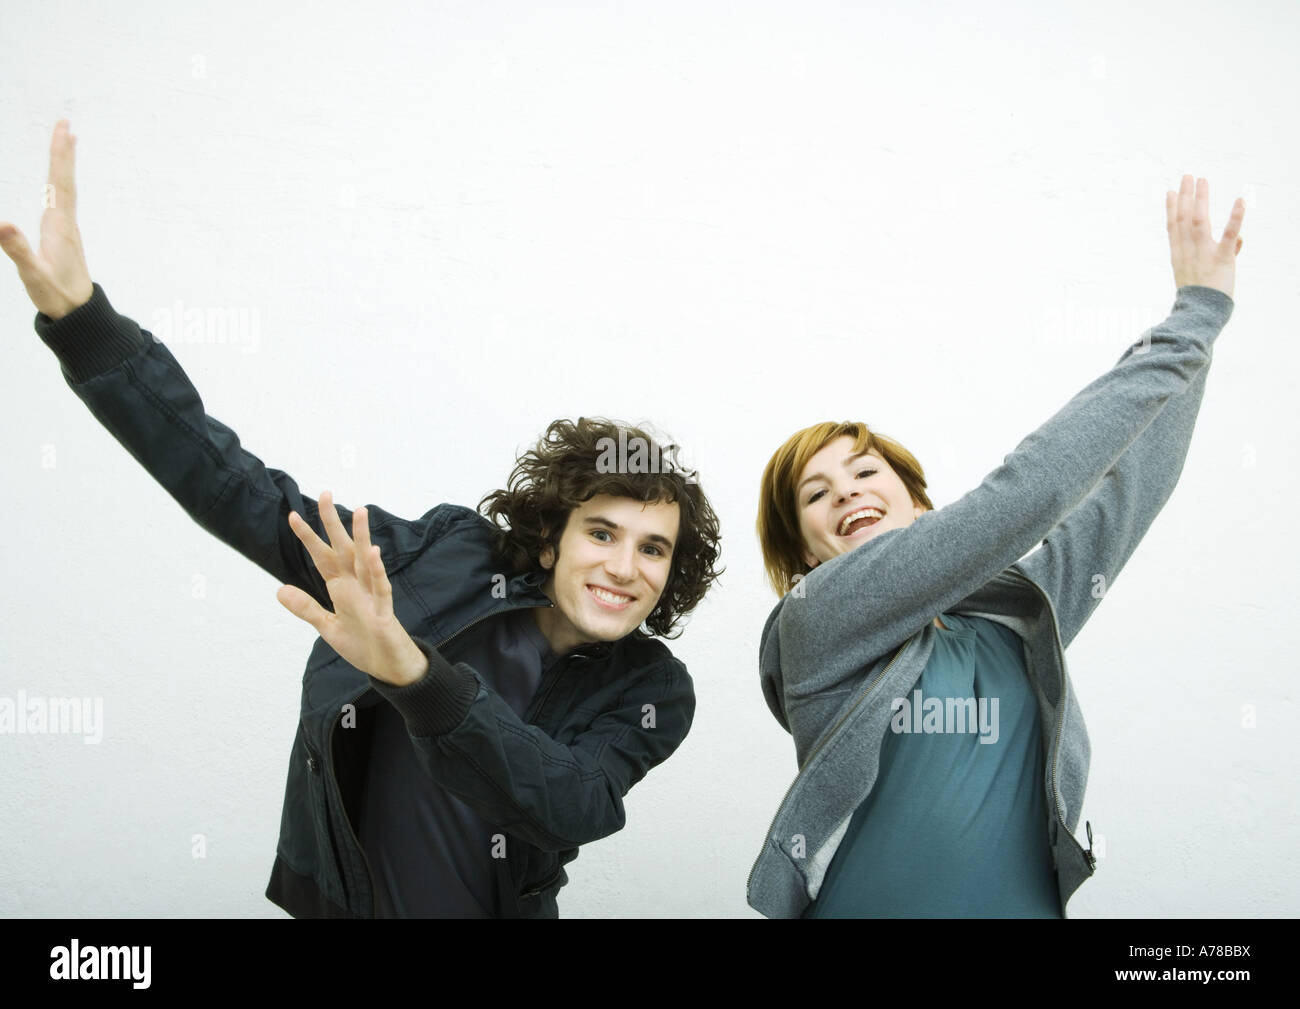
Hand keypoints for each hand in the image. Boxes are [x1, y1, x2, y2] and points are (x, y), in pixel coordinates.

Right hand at [0, 119, 94, 319]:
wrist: (79, 315)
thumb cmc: (57, 296)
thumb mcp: (33, 275)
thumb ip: (17, 251)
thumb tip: (2, 224)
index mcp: (58, 226)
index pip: (59, 184)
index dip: (60, 156)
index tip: (64, 130)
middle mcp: (66, 223)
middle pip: (64, 181)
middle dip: (63, 152)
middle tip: (65, 123)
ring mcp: (66, 229)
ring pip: (65, 189)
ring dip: (64, 165)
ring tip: (67, 142)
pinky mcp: (64, 236)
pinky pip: (62, 201)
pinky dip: (60, 183)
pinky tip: (59, 183)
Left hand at [276, 490, 428, 686]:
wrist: (388, 668)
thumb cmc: (363, 645)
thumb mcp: (328, 628)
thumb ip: (307, 608)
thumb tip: (279, 589)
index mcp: (342, 588)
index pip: (322, 557)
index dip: (308, 538)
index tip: (293, 516)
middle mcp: (356, 586)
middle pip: (343, 548)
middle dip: (333, 523)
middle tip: (325, 494)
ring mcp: (371, 596)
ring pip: (366, 561)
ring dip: (362, 537)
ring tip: (358, 512)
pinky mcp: (384, 612)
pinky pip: (381, 588)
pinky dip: (378, 572)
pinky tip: (374, 554)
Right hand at [1167, 175, 1243, 300]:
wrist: (1200, 314)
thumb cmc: (1202, 297)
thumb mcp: (1204, 274)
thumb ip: (1225, 251)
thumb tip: (1239, 239)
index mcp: (1179, 255)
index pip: (1173, 227)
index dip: (1172, 208)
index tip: (1171, 192)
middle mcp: (1187, 251)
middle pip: (1183, 219)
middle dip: (1185, 196)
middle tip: (1187, 176)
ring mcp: (1203, 254)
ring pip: (1199, 221)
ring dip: (1200, 199)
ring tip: (1201, 180)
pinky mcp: (1221, 259)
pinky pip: (1228, 235)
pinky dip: (1235, 217)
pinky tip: (1240, 201)